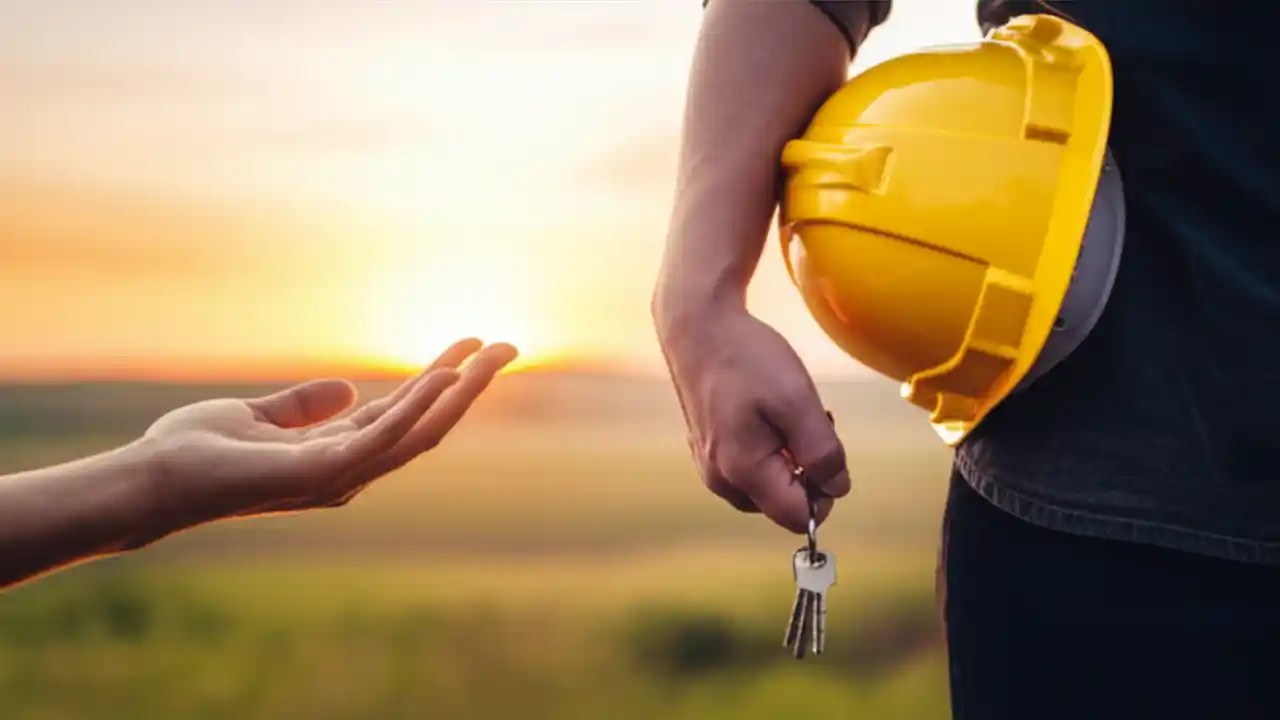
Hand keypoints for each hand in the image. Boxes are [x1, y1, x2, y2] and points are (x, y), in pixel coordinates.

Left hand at [142, 339, 517, 530]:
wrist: (152, 480)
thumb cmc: (195, 453)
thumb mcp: (258, 415)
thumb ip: (304, 405)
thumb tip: (349, 387)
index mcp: (338, 453)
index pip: (404, 413)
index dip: (439, 378)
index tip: (471, 343)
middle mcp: (350, 470)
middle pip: (427, 424)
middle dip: (470, 386)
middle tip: (510, 346)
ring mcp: (342, 476)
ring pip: (421, 433)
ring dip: (461, 394)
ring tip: (494, 356)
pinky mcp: (324, 473)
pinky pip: (386, 438)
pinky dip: (420, 407)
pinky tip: (446, 377)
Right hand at [658, 305, 848, 532]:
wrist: (697, 325)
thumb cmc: (747, 358)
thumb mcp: (797, 401)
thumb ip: (822, 451)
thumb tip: (837, 488)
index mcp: (743, 471)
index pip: (797, 518)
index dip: (824, 494)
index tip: (827, 453)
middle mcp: (720, 479)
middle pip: (781, 504)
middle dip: (805, 475)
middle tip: (808, 425)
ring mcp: (708, 465)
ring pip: (765, 487)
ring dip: (787, 461)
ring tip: (788, 416)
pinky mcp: (705, 449)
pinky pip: (747, 468)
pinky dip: (767, 451)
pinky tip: (767, 414)